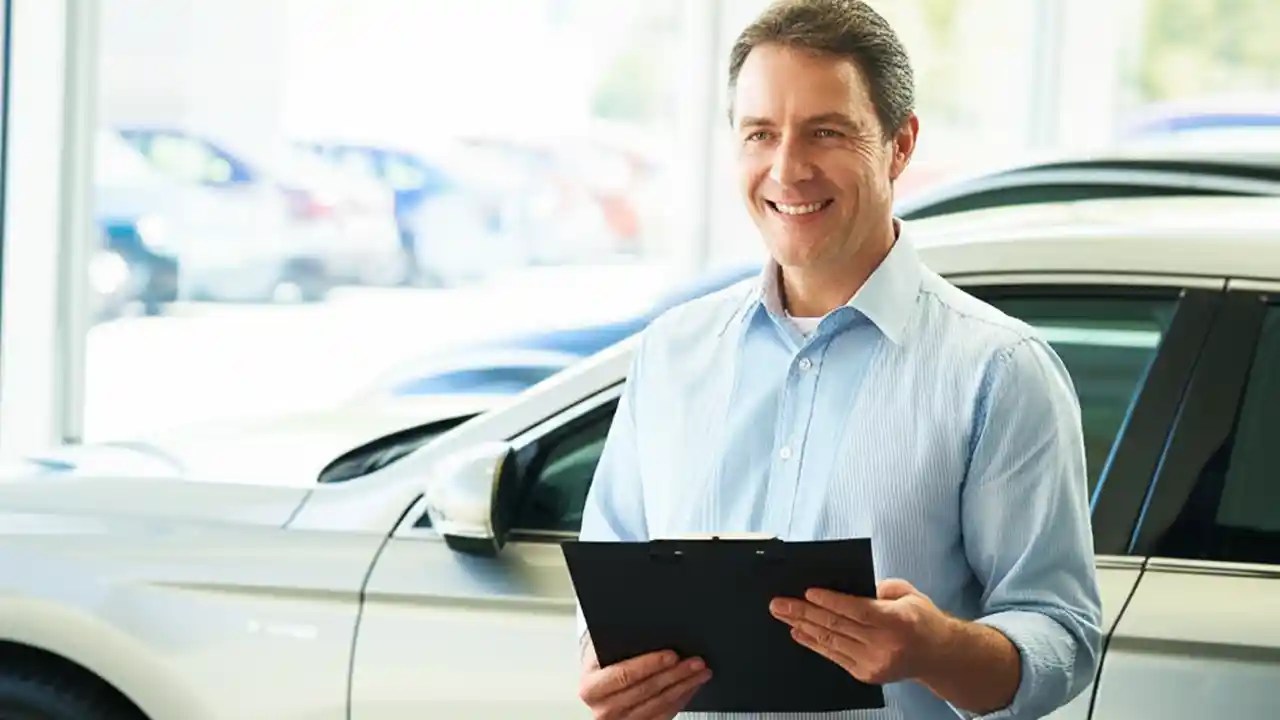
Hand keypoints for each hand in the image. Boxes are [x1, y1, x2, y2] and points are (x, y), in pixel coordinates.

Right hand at [577, 636, 711, 719]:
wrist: (598, 684)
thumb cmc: (604, 663)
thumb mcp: (605, 650)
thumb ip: (622, 644)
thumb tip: (652, 633)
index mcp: (591, 687)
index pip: (624, 675)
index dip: (650, 664)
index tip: (672, 655)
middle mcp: (603, 710)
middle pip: (646, 691)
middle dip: (675, 674)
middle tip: (695, 661)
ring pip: (660, 705)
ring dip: (684, 686)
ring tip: (700, 672)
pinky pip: (665, 716)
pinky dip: (682, 699)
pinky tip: (691, 685)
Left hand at [769, 578, 955, 684]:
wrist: (938, 656)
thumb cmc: (921, 619)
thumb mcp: (908, 594)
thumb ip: (880, 588)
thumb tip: (846, 586)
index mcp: (898, 621)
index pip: (858, 610)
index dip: (831, 601)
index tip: (807, 592)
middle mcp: (886, 645)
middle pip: (838, 626)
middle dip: (804, 613)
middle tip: (779, 603)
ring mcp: (875, 663)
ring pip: (832, 642)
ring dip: (803, 627)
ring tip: (782, 615)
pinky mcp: (866, 674)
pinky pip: (834, 656)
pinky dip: (814, 643)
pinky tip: (799, 632)